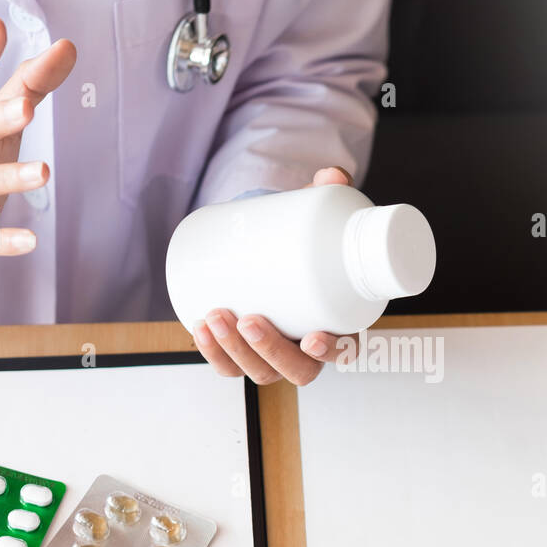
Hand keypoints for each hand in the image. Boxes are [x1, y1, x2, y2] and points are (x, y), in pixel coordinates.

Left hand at [190, 166, 352, 385]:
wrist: (272, 248)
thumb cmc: (303, 240)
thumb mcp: (314, 217)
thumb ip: (325, 194)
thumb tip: (332, 175)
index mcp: (339, 324)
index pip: (346, 352)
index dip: (333, 353)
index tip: (314, 339)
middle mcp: (308, 348)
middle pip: (297, 370)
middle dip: (270, 352)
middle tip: (249, 319)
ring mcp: (274, 353)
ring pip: (259, 372)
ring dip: (235, 352)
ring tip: (216, 315)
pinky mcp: (243, 350)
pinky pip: (228, 365)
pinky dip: (213, 352)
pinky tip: (200, 330)